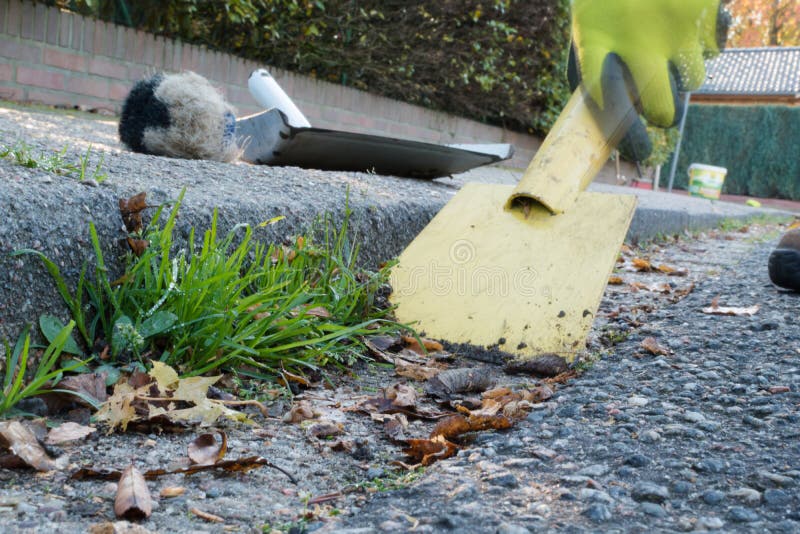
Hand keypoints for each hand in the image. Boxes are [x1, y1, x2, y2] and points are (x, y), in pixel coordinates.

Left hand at [568, 0, 728, 159]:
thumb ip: (588, 70)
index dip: (630, 138)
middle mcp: (636, 43)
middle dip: (666, 116)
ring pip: (693, 80)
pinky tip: (687, 26)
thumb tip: (599, 122)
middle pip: (663, 107)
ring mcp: (672, 28)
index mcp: (595, 46)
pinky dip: (705, 42)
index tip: (640, 152)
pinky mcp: (701, 12)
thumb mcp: (585, 29)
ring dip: (684, 76)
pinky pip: (714, 47)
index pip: (611, 110)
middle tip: (663, 113)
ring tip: (670, 52)